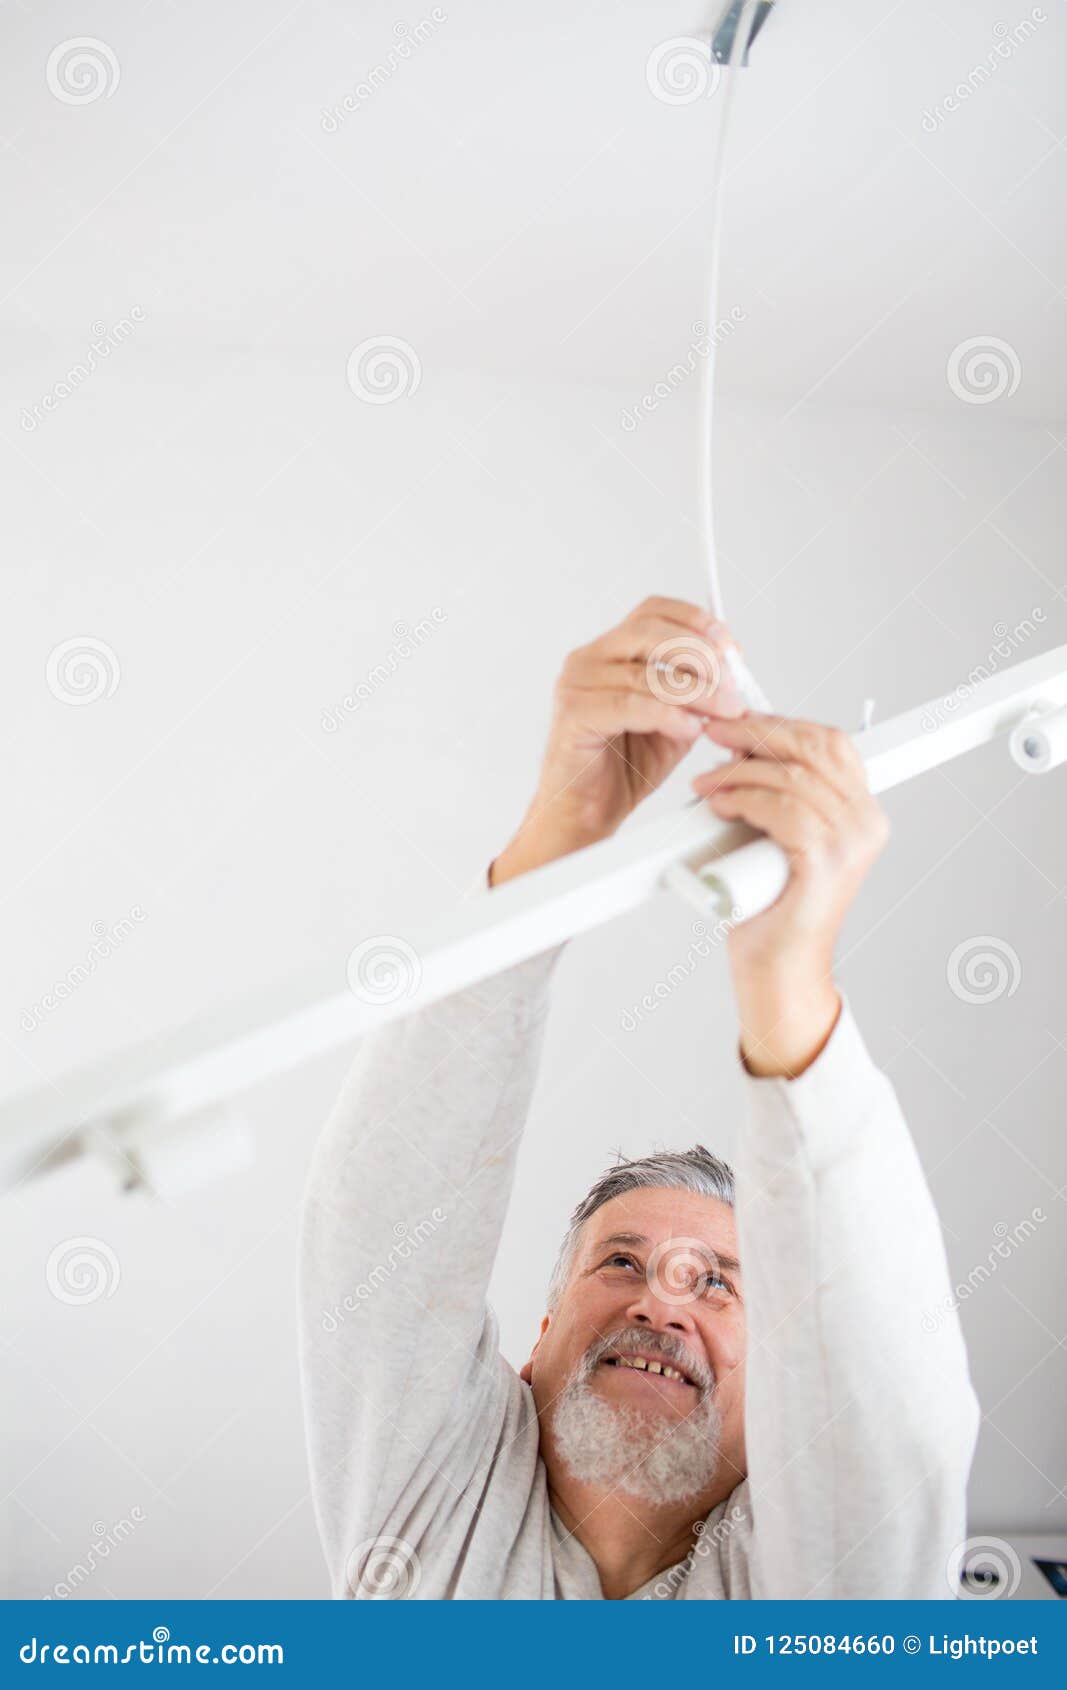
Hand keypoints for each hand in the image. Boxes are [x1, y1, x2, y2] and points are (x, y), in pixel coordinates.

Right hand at [490, 597, 745, 885]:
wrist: (588, 811)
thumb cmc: (624, 767)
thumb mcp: (674, 721)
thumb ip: (697, 694)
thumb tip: (734, 675)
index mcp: (610, 651)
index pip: (654, 611)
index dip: (696, 621)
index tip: (730, 648)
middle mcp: (588, 659)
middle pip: (650, 632)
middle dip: (700, 655)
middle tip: (732, 684)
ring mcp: (576, 684)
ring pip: (645, 672)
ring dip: (695, 691)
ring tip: (723, 711)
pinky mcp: (574, 714)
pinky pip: (629, 705)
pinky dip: (667, 714)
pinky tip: (689, 728)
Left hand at [692, 715, 889, 1076]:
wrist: (777, 971)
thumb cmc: (771, 906)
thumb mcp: (776, 834)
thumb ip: (777, 792)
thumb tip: (739, 744)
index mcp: (862, 811)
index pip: (829, 742)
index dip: (780, 724)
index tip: (735, 722)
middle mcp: (867, 823)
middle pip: (815, 748)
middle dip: (757, 734)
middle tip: (714, 735)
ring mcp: (852, 844)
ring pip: (793, 777)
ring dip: (739, 773)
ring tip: (706, 785)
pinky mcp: (826, 865)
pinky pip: (784, 811)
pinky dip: (745, 800)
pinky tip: (720, 806)